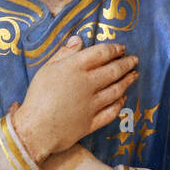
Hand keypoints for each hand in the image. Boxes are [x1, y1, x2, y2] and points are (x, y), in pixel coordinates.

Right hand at [11, 35, 137, 164]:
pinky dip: (119, 104)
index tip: (122, 48)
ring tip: (133, 76)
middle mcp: (88, 84)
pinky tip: (122, 99)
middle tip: (134, 60)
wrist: (35, 130)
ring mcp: (92, 104)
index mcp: (75, 68)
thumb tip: (78, 40)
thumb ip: (63, 54)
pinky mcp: (92, 122)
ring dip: (127, 82)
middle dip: (127, 64)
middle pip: (113, 71)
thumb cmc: (36, 97)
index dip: (114, 49)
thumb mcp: (46, 69)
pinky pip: (111, 112)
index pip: (101, 53)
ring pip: (116, 90)